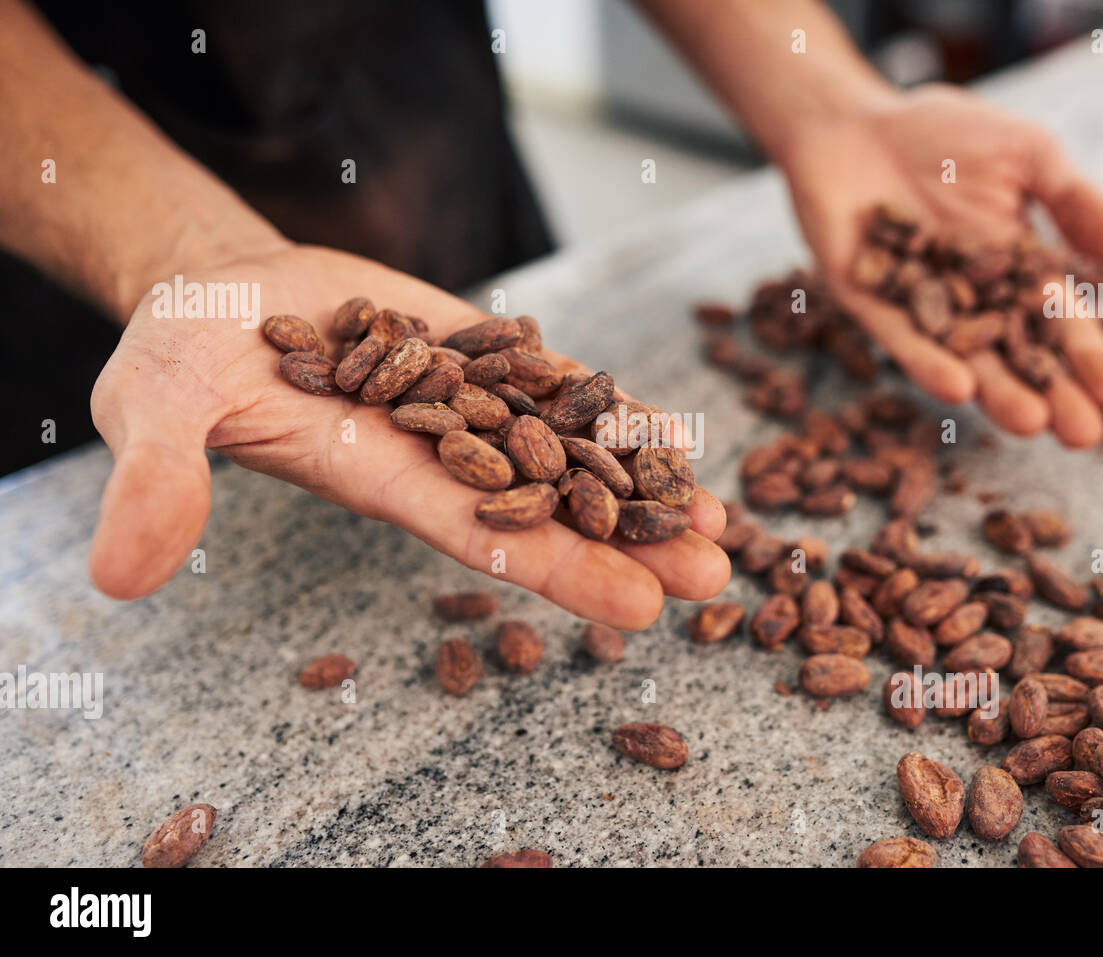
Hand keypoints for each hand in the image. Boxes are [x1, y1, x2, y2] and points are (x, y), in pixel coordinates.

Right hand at [88, 243, 729, 628]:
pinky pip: (559, 383)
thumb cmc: (185, 353)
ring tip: (723, 518)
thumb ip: (159, 479)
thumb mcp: (157, 405)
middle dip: (630, 543)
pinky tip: (679, 437)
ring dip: (644, 485)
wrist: (230, 289)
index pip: (482, 535)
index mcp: (380, 478)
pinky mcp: (483, 351)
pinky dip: (615, 409)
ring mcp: (471, 404)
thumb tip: (123, 575)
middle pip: (550, 506)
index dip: (559, 568)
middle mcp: (440, 454)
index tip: (636, 608)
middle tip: (716, 575)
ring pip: (569, 449)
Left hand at [778, 84, 1102, 447]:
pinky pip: (901, 339)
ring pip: (964, 359)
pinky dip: (928, 363)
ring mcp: (920, 306)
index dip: (1088, 360)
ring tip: (1031, 424)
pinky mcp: (869, 302)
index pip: (1059, 324)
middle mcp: (971, 300)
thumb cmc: (946, 133)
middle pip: (1017, 356)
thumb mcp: (1027, 155)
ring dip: (997, 392)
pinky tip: (957, 390)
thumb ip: (1072, 200)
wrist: (855, 123)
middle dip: (1052, 394)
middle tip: (1085, 437)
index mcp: (1016, 271)